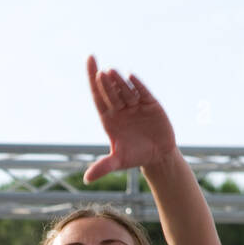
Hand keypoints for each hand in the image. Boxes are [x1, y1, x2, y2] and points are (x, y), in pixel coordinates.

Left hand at [83, 56, 177, 182]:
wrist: (157, 156)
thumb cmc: (134, 156)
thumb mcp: (118, 162)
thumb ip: (103, 167)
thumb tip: (86, 179)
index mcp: (109, 119)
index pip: (98, 97)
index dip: (92, 82)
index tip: (88, 65)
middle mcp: (120, 109)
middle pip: (110, 93)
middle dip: (104, 84)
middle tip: (99, 73)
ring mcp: (135, 105)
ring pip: (125, 91)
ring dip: (118, 82)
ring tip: (111, 72)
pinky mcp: (151, 105)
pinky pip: (142, 93)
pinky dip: (137, 86)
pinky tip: (130, 77)